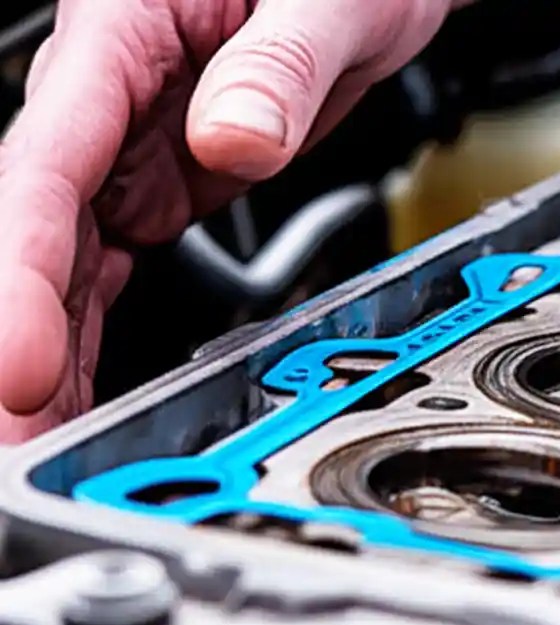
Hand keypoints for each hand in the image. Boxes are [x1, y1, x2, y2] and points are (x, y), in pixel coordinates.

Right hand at [0, 0, 459, 440]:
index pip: (49, 164)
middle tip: (18, 443)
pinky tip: (76, 392)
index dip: (19, 272)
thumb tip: (234, 140)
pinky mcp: (162, 180)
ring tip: (37, 442)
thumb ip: (279, 67)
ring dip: (47, 354)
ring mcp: (129, 145)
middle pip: (35, 229)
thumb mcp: (327, 1)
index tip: (21, 365)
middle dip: (20, 340)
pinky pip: (108, 267)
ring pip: (63, 261)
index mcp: (122, 33)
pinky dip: (90, 334)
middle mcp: (107, 96)